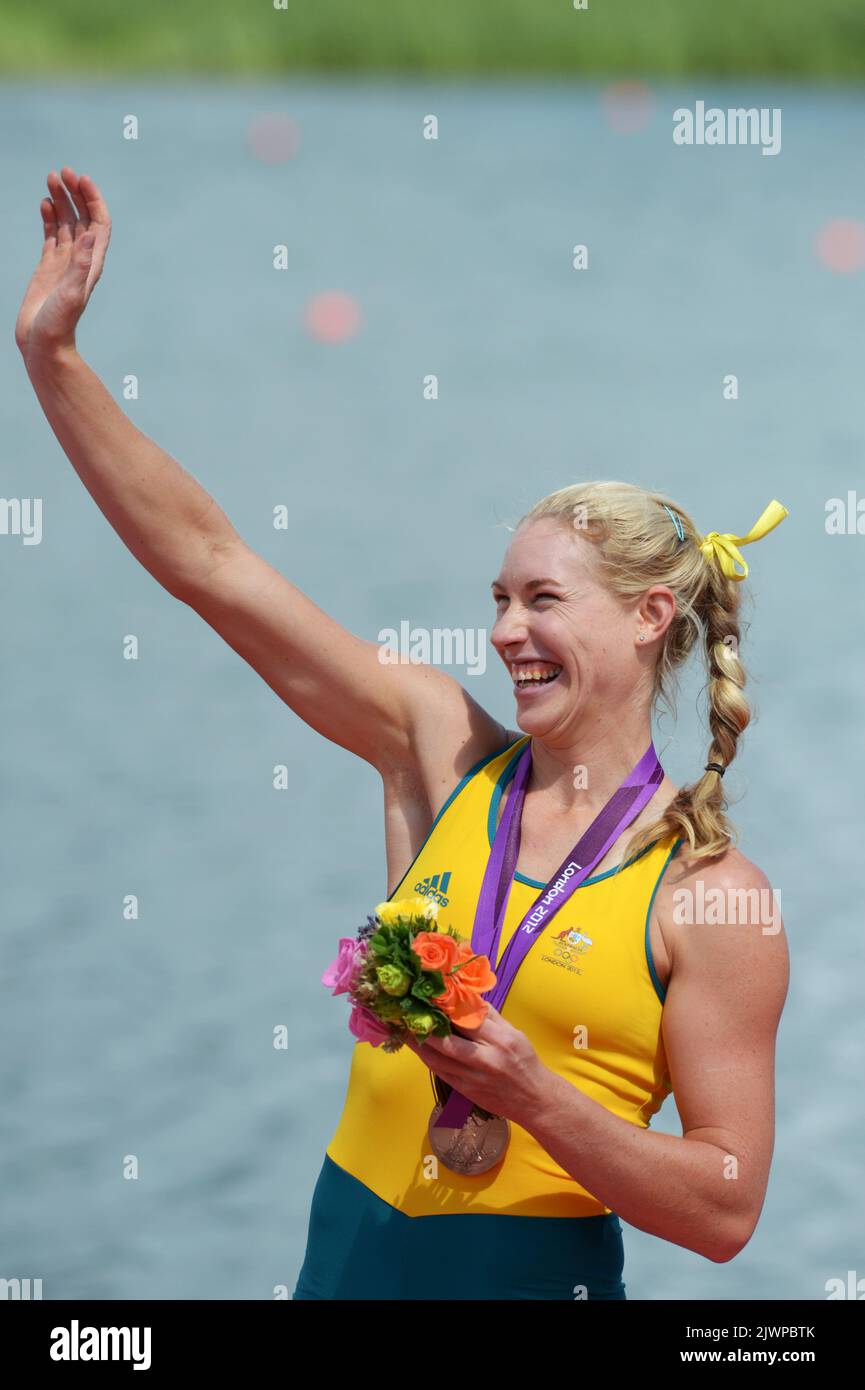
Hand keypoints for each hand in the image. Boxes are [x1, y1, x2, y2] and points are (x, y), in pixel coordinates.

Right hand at [15, 167, 111, 361]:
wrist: (42, 344)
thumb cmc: (58, 324)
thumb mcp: (71, 293)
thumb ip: (80, 265)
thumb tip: (89, 235)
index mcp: (91, 264)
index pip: (98, 223)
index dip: (93, 200)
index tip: (80, 178)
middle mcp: (80, 260)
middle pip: (83, 218)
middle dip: (76, 193)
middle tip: (62, 171)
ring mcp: (64, 262)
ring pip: (66, 223)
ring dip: (62, 200)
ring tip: (51, 179)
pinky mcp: (48, 267)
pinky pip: (52, 235)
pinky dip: (50, 217)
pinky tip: (45, 203)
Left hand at [403, 1002, 549, 1126]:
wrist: (534, 1100)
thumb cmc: (525, 1062)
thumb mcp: (514, 1033)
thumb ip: (490, 1017)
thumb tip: (466, 996)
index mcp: (501, 1040)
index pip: (468, 1019)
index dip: (446, 1007)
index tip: (430, 996)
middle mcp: (486, 1059)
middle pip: (448, 1041)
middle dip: (426, 1027)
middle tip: (407, 1013)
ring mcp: (473, 1077)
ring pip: (438, 1059)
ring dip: (419, 1044)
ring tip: (404, 1029)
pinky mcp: (465, 1090)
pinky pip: (440, 1072)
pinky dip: (428, 1059)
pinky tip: (419, 1048)